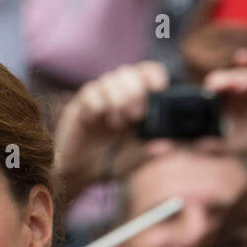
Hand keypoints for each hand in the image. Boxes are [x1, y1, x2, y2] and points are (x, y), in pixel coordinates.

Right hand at [52, 61, 169, 192]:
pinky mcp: (79, 106)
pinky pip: (90, 93)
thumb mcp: (132, 161)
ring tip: (116, 124)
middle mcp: (116, 97)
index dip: (154, 77)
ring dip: (117, 100)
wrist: (78, 174)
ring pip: (110, 80)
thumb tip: (168, 146)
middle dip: (135, 92)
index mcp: (135, 103)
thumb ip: (147, 152)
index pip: (147, 73)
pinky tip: (95, 121)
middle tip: (136, 116)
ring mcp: (97, 99)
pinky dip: (96, 105)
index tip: (158, 91)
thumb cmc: (107, 164)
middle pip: (128, 72)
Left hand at [204, 47, 246, 155]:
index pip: (213, 97)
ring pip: (242, 74)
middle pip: (225, 82)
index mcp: (231, 104)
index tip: (199, 104)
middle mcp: (242, 88)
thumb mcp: (246, 145)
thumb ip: (222, 147)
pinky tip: (240, 59)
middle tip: (213, 90)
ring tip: (230, 86)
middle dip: (218, 84)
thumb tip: (198, 147)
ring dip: (234, 78)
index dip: (205, 98)